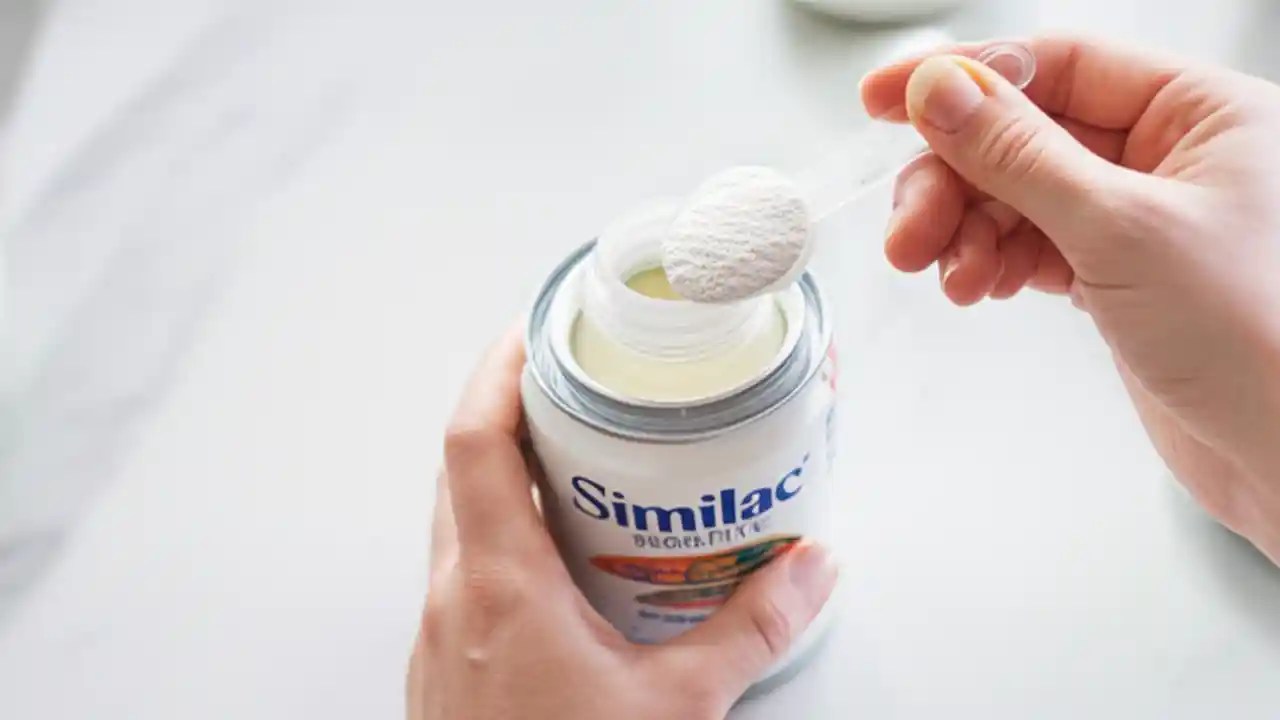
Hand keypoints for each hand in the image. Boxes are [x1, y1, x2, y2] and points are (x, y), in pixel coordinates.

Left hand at [407, 328, 838, 718]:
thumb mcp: (678, 709)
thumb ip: (750, 631)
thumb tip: (811, 568)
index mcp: (500, 586)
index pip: (471, 442)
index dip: (495, 371)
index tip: (533, 330)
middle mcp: (454, 599)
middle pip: (459, 470)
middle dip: (508, 414)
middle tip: (570, 387)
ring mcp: (440, 636)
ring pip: (456, 522)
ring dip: (503, 480)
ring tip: (576, 466)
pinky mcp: (445, 669)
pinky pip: (463, 574)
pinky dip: (501, 541)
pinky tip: (561, 567)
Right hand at [860, 37, 1279, 563]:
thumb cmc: (1260, 339)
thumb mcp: (1121, 228)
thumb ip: (1020, 155)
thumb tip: (943, 91)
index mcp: (1197, 112)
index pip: (1056, 65)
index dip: (964, 77)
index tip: (885, 100)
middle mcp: (1168, 156)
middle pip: (1022, 135)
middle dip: (954, 180)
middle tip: (911, 231)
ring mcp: (1139, 218)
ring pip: (1017, 195)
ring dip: (965, 230)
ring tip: (950, 276)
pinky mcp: (1118, 274)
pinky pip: (1032, 245)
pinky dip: (992, 262)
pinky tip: (977, 286)